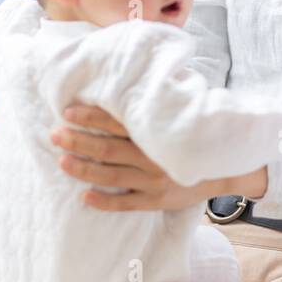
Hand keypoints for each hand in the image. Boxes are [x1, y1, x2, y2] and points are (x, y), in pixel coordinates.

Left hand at [50, 105, 220, 210]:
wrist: (227, 165)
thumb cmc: (195, 132)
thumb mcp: (180, 111)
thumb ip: (156, 102)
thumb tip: (127, 78)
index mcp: (156, 131)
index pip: (118, 121)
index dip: (92, 117)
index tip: (68, 111)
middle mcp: (153, 156)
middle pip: (108, 149)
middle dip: (79, 142)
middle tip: (54, 135)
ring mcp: (154, 180)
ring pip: (113, 176)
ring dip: (85, 169)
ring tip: (62, 162)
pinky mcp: (158, 200)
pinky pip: (127, 204)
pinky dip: (106, 202)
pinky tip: (85, 197)